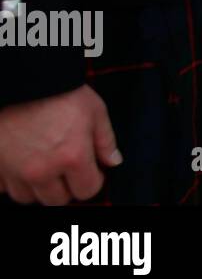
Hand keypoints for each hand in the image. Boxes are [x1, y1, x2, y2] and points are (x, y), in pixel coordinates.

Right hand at [0, 85, 121, 204]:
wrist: (22, 78)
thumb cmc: (59, 90)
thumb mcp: (94, 110)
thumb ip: (105, 140)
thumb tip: (113, 161)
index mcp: (72, 157)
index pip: (87, 190)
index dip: (93, 179)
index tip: (91, 169)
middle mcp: (42, 170)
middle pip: (57, 200)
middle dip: (67, 187)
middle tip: (68, 167)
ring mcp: (14, 170)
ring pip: (28, 198)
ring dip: (39, 187)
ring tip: (45, 164)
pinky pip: (3, 188)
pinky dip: (13, 180)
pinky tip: (22, 162)